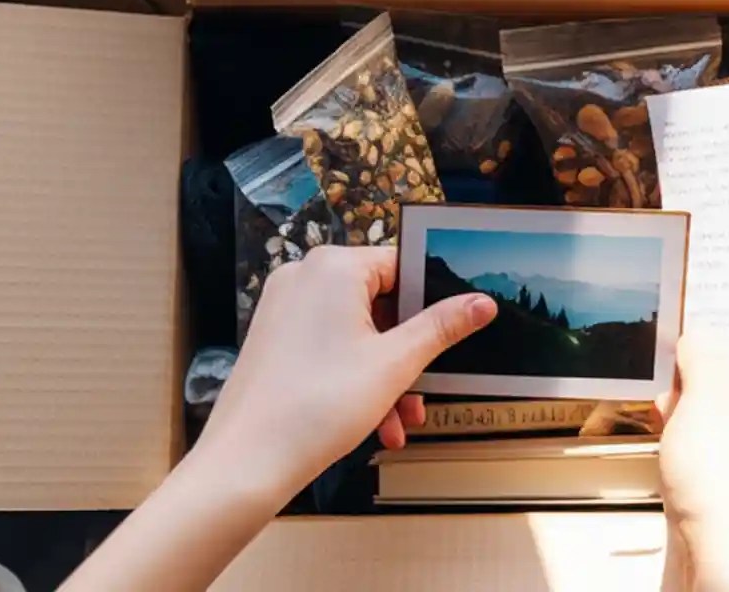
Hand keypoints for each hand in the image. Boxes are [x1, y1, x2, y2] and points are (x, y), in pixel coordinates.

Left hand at [196, 245, 496, 499]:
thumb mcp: (396, 364)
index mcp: (334, 267)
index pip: (401, 266)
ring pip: (357, 333)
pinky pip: (330, 348)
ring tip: (399, 422)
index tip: (451, 335)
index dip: (432, 302)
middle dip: (407, 355)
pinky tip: (374, 424)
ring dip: (386, 377)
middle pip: (380, 305)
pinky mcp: (274, 338)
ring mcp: (284, 308)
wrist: (246, 461)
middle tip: (424, 394)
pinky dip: (355, 379)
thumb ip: (442, 327)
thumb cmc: (319, 405)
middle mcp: (304, 277)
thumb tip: (482, 302)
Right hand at [656, 335, 728, 591]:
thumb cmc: (725, 486)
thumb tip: (699, 336)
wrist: (724, 566)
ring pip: (700, 439)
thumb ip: (704, 361)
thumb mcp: (708, 399)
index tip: (674, 353)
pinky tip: (670, 476)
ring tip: (669, 446)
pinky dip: (676, 467)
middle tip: (666, 402)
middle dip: (683, 399)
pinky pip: (693, 472)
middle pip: (714, 403)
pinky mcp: (721, 508)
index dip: (700, 362)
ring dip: (676, 435)